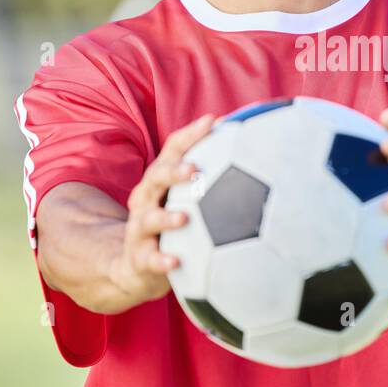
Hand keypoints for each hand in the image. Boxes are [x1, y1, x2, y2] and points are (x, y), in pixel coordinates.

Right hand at [112, 113, 217, 305]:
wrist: (135, 265)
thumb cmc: (171, 223)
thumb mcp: (183, 197)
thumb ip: (211, 175)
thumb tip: (252, 145)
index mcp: (160, 180)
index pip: (172, 150)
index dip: (191, 134)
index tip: (212, 122)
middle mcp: (146, 198)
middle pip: (155, 177)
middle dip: (174, 172)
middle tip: (195, 169)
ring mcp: (140, 227)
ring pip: (149, 218)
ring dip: (166, 217)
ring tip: (184, 218)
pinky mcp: (139, 257)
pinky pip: (150, 259)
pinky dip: (161, 261)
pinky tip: (176, 262)